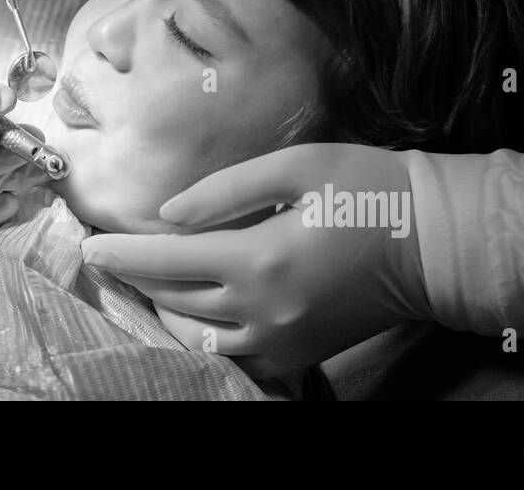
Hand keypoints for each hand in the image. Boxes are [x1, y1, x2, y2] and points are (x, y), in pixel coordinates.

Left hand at [81, 143, 432, 377]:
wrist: (434, 244)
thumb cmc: (368, 190)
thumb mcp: (298, 167)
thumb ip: (226, 191)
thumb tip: (169, 215)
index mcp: (260, 258)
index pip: (169, 260)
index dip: (123, 253)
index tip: (89, 246)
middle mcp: (264, 310)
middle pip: (174, 300)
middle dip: (135, 278)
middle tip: (106, 257)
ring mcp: (281, 340)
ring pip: (197, 337)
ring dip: (164, 308)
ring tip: (146, 279)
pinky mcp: (298, 354)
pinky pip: (232, 356)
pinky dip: (202, 335)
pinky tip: (191, 310)